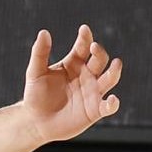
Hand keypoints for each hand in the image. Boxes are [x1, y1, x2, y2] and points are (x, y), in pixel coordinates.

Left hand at [21, 24, 121, 142]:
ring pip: (109, 79)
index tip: (84, 29)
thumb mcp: (35, 72)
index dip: (85, 38)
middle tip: (93, 47)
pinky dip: (113, 104)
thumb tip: (44, 32)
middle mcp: (87, 75)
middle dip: (99, 52)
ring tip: (116, 63)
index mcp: (74, 63)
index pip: (83, 47)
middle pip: (99, 60)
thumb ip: (40, 53)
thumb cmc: (35, 95)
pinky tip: (113, 99)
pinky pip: (107, 107)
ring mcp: (92, 92)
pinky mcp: (94, 111)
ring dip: (114, 71)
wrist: (35, 121)